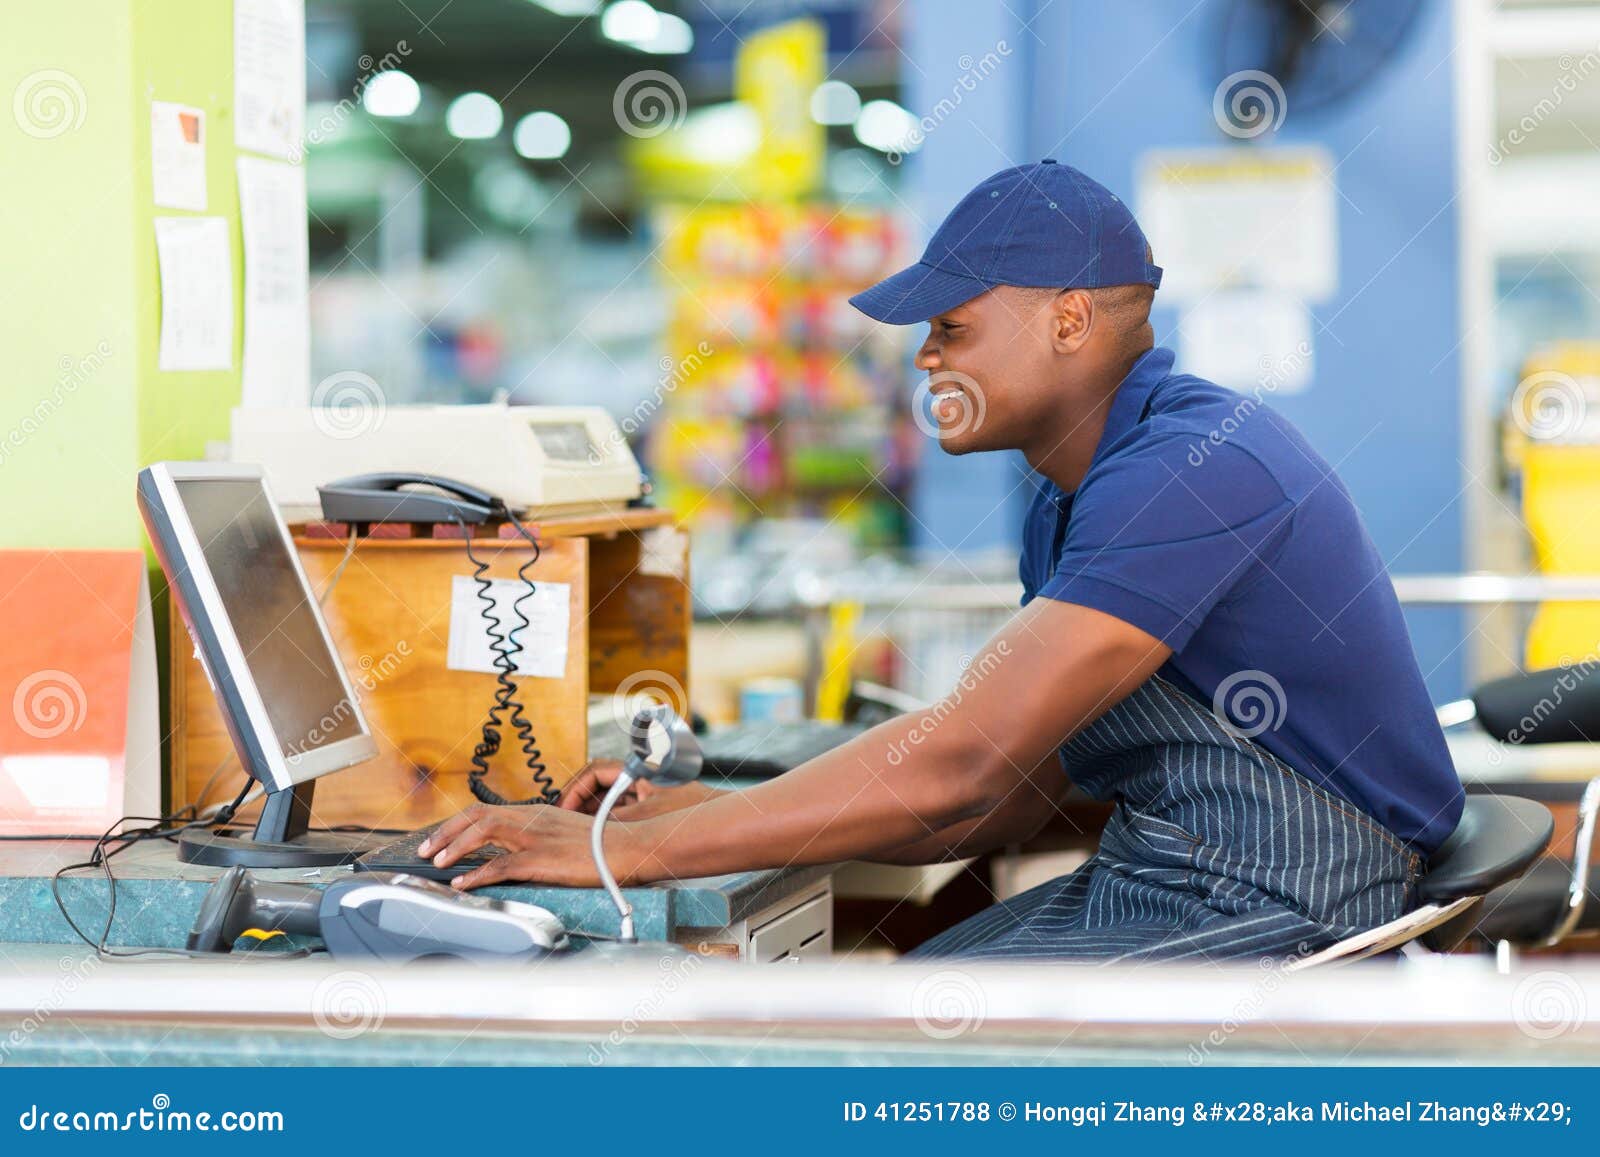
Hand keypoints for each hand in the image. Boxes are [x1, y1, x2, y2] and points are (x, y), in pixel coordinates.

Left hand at [416, 803, 642, 890]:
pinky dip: (477, 873)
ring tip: (436, 861)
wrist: (631, 848)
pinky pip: (501, 864)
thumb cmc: (604, 846)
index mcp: (536, 813)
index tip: (440, 837)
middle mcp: (531, 819)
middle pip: (477, 815)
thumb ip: (540, 838)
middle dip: (445, 831)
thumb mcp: (566, 834)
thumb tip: (517, 853)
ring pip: (483, 831)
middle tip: (425, 849)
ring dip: (454, 846)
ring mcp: (536, 837)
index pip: (486, 810)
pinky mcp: (542, 858)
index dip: (458, 824)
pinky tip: (463, 882)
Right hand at [559, 759, 720, 819]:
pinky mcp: (650, 808)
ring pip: (608, 799)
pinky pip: (620, 811)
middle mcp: (639, 778)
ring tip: (574, 831)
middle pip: (598, 785)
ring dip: (590, 813)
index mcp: (637, 770)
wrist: (720, 820)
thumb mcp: (644, 819)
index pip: (594, 771)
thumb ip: (612, 821)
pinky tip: (596, 837)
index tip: (563, 807)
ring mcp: (644, 793)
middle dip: (578, 801)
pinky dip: (606, 821)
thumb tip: (583, 828)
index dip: (575, 788)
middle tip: (562, 821)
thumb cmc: (692, 812)